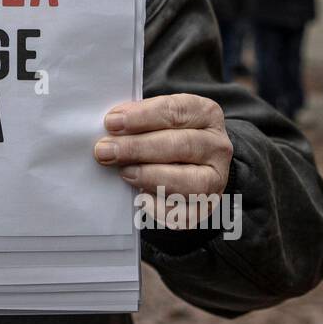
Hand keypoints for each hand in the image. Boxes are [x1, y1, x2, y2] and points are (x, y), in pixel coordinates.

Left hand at [94, 94, 232, 225]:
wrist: (192, 165)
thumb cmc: (166, 135)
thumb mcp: (157, 119)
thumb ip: (137, 120)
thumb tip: (109, 128)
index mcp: (205, 114)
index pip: (176, 111)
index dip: (142, 116)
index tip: (111, 123)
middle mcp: (217, 145)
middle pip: (180, 145)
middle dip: (138, 148)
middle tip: (105, 151)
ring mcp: (216, 178)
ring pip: (189, 180)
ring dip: (150, 176)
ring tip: (124, 172)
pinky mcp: (207, 206)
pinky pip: (186, 212)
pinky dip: (161, 206)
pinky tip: (140, 198)